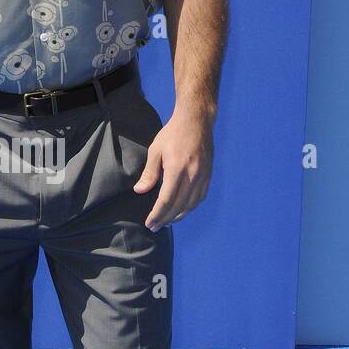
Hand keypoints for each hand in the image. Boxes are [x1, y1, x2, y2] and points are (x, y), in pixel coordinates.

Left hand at [133, 102, 214, 228]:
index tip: (150, 222)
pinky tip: (182, 211)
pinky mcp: (208, 175)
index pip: (166, 200)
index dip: (157, 214)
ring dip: (178, 216)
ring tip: (166, 222)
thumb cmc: (173, 134)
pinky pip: (200, 197)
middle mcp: (192, 175)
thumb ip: (149, 173)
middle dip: (165, 219)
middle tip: (155, 226)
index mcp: (177, 169)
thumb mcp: (155, 150)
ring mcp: (203, 176)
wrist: (196, 121)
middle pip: (178, 206)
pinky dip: (190, 207)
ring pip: (191, 204)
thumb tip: (140, 190)